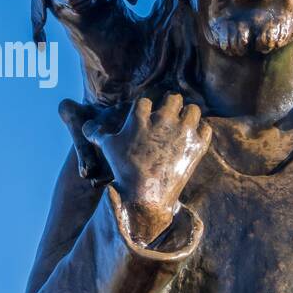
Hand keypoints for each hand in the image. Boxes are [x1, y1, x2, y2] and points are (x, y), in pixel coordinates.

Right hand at [83, 93, 211, 242]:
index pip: (146, 100)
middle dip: (171, 105)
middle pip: (173, 98)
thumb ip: (96, 133)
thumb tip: (86, 126)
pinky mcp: (196, 146)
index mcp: (141, 117)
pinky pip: (206, 128)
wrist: (145, 195)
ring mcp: (182, 132)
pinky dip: (201, 132)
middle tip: (169, 115)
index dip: (147, 107)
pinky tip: (192, 139)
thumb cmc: (124, 169)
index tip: (147, 115)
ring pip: (193, 109)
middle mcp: (163, 119)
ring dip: (188, 114)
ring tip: (183, 124)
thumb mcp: (108, 148)